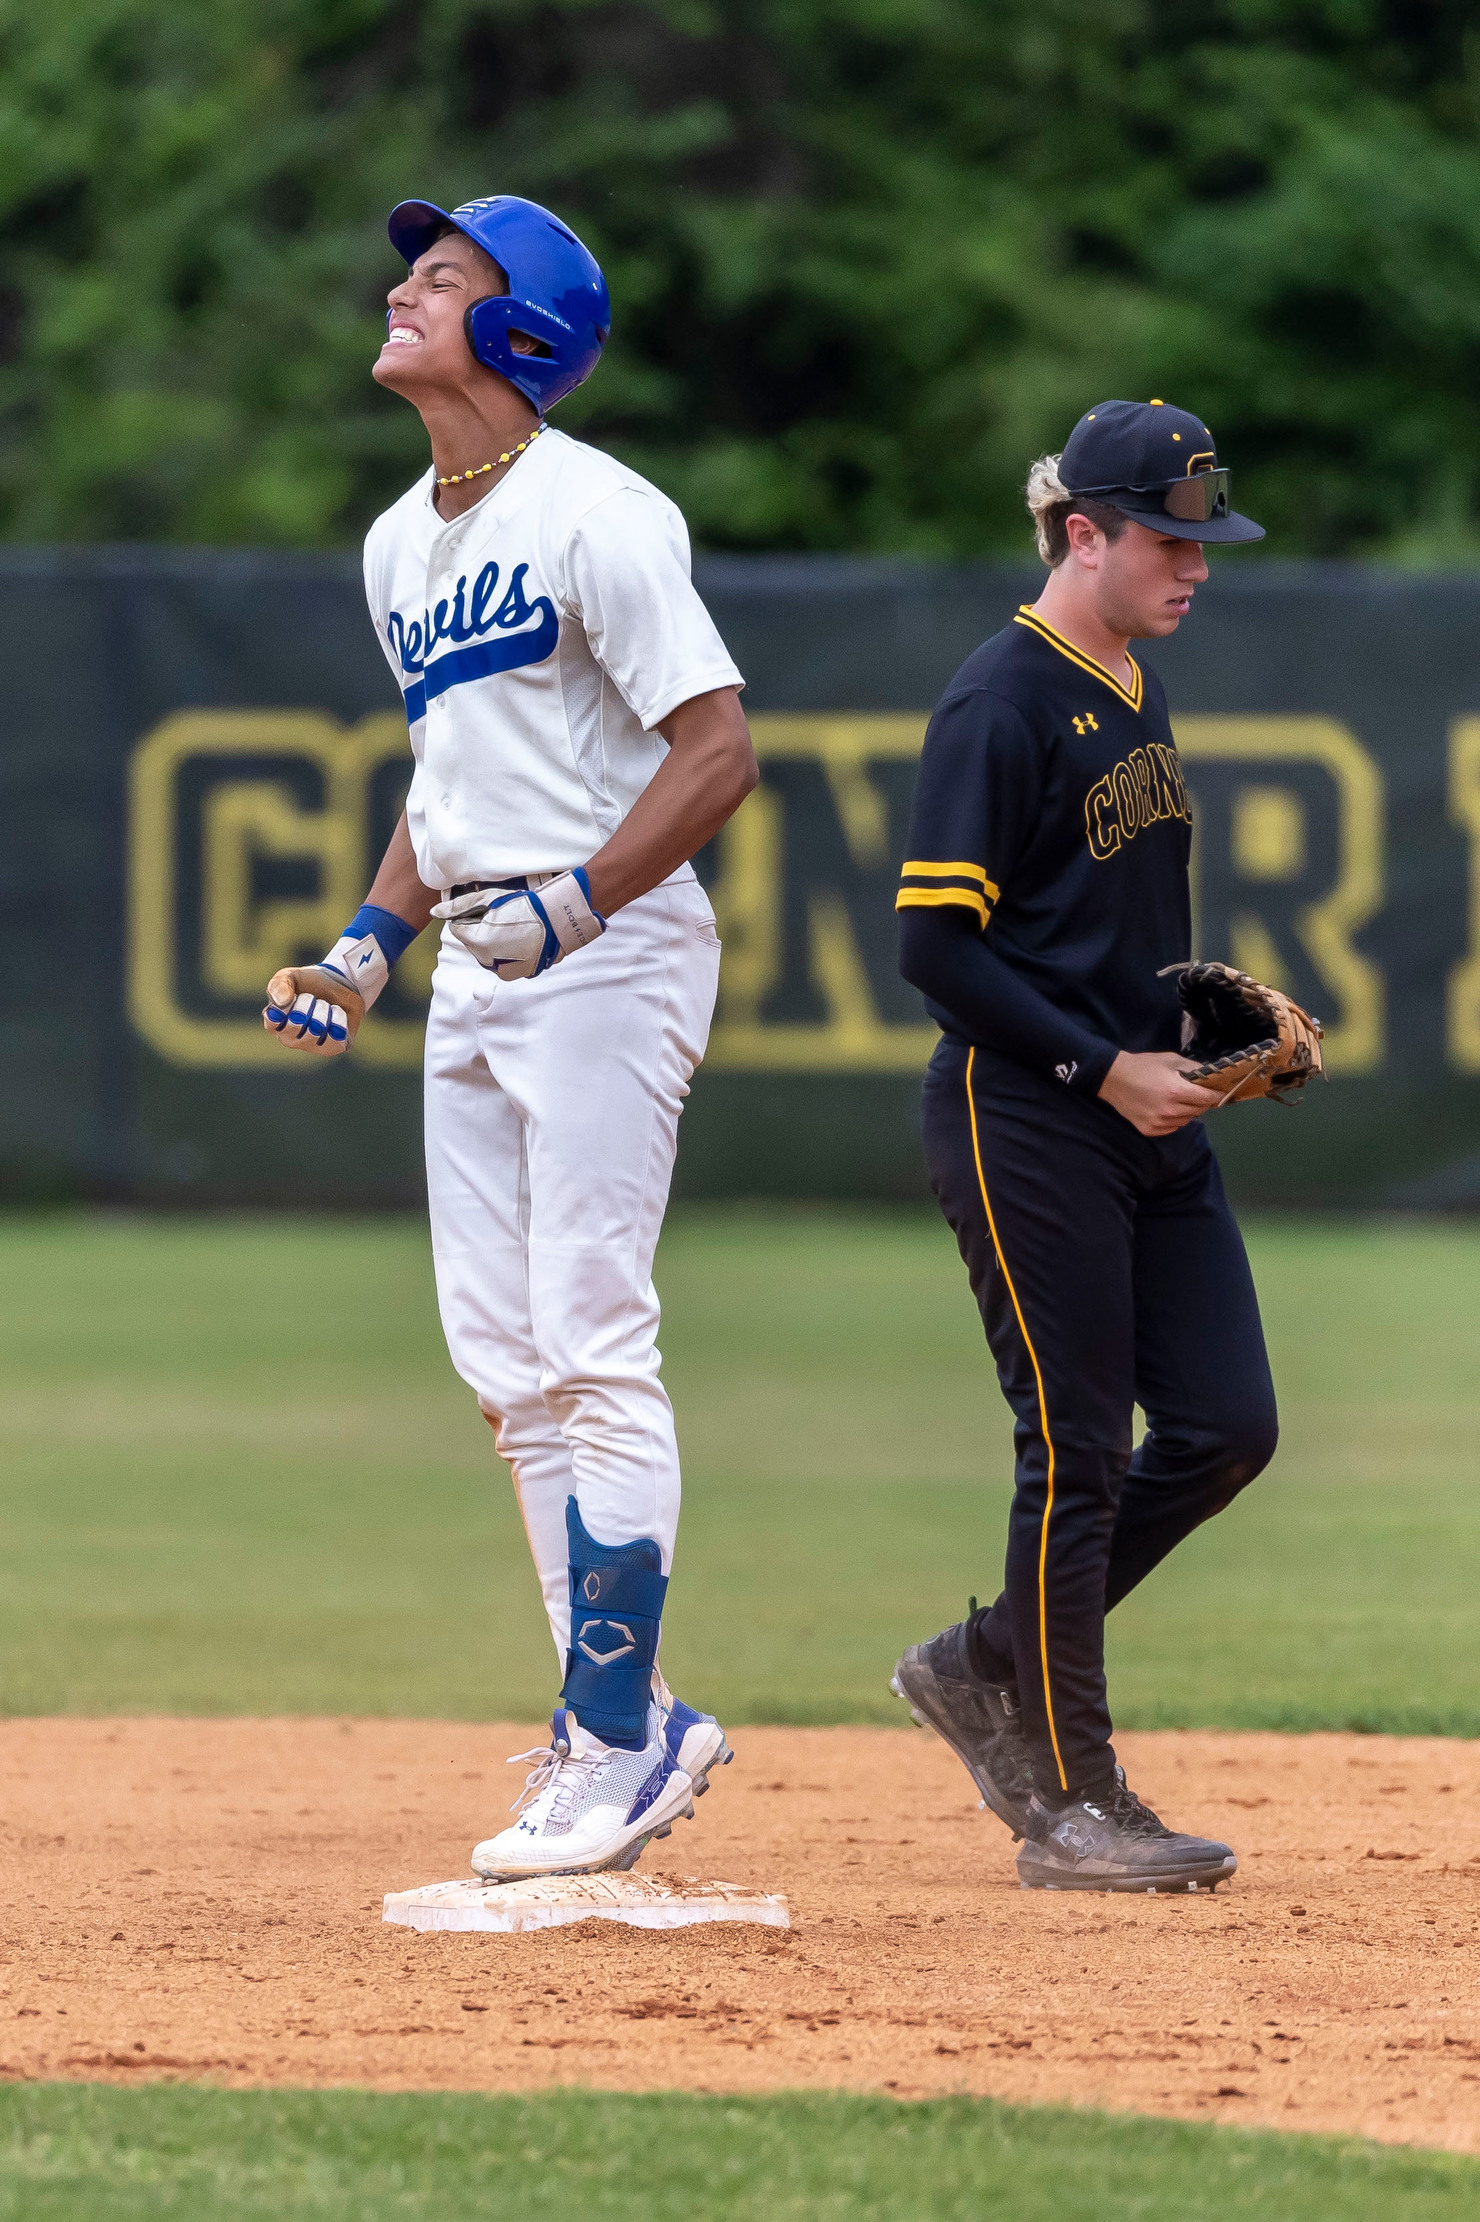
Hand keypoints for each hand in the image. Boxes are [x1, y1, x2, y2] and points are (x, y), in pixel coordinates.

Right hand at [262, 965, 365, 1054]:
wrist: (339, 984)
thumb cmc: (309, 983)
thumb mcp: (290, 976)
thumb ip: (280, 985)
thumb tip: (282, 1002)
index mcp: (273, 1023)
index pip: (275, 1019)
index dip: (288, 1005)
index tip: (295, 995)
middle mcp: (288, 1039)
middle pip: (298, 1023)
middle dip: (309, 1003)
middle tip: (313, 998)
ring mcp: (310, 1046)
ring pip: (318, 1028)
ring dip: (325, 1009)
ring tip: (325, 1006)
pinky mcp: (331, 1048)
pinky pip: (336, 1035)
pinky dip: (339, 1017)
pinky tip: (336, 1014)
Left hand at [434, 868, 604, 979]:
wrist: (560, 919)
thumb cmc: (524, 904)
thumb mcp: (489, 899)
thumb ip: (458, 907)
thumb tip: (434, 912)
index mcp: (478, 942)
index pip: (459, 929)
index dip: (471, 916)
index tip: (490, 909)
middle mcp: (489, 962)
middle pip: (472, 944)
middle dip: (481, 930)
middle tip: (504, 916)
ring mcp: (505, 971)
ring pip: (487, 955)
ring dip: (494, 942)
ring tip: (514, 927)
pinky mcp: (519, 974)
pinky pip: (504, 964)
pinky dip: (508, 952)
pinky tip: (522, 939)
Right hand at [1098, 1049, 1208, 1136]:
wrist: (1113, 1079)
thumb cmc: (1143, 1066)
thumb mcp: (1170, 1060)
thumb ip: (1193, 1068)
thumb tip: (1210, 1075)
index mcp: (1176, 1091)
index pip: (1207, 1098)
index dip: (1216, 1095)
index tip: (1220, 1093)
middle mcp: (1170, 1111)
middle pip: (1198, 1111)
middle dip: (1202, 1102)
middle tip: (1197, 1094)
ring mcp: (1159, 1123)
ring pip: (1186, 1121)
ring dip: (1188, 1112)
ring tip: (1179, 1101)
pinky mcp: (1150, 1130)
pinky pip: (1172, 1128)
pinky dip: (1174, 1120)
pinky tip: (1166, 1109)